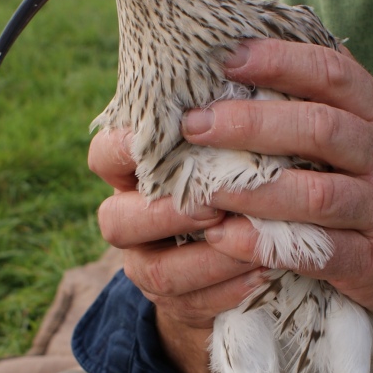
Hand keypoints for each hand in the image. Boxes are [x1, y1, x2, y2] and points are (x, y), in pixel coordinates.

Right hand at [89, 131, 265, 372]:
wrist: (233, 249)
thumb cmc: (231, 175)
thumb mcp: (220, 146)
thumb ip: (219, 123)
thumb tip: (245, 67)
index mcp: (131, 173)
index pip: (104, 157)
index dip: (123, 150)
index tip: (164, 139)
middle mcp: (128, 220)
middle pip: (118, 222)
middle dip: (168, 215)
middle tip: (216, 204)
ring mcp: (146, 265)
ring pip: (157, 271)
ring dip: (209, 260)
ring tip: (256, 245)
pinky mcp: (175, 304)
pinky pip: (195, 305)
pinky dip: (231, 289)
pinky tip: (268, 272)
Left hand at [182, 38, 372, 334]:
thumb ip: (328, 106)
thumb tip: (258, 56)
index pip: (332, 74)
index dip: (279, 62)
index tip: (226, 58)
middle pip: (319, 128)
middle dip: (252, 123)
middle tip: (195, 124)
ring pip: (317, 193)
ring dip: (254, 189)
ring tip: (203, 187)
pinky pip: (319, 252)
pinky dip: (269, 245)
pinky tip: (227, 240)